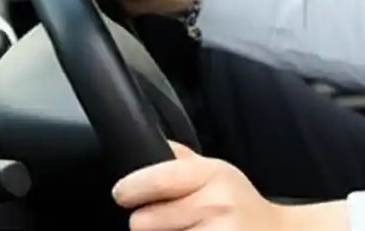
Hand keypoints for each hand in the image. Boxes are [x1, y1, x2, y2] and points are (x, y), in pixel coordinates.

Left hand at [113, 142, 311, 230]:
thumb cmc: (240, 205)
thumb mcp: (218, 172)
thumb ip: (180, 159)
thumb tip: (148, 142)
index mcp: (213, 175)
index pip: (154, 181)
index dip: (130, 189)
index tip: (124, 193)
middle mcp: (215, 206)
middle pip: (142, 221)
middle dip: (149, 222)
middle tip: (171, 219)